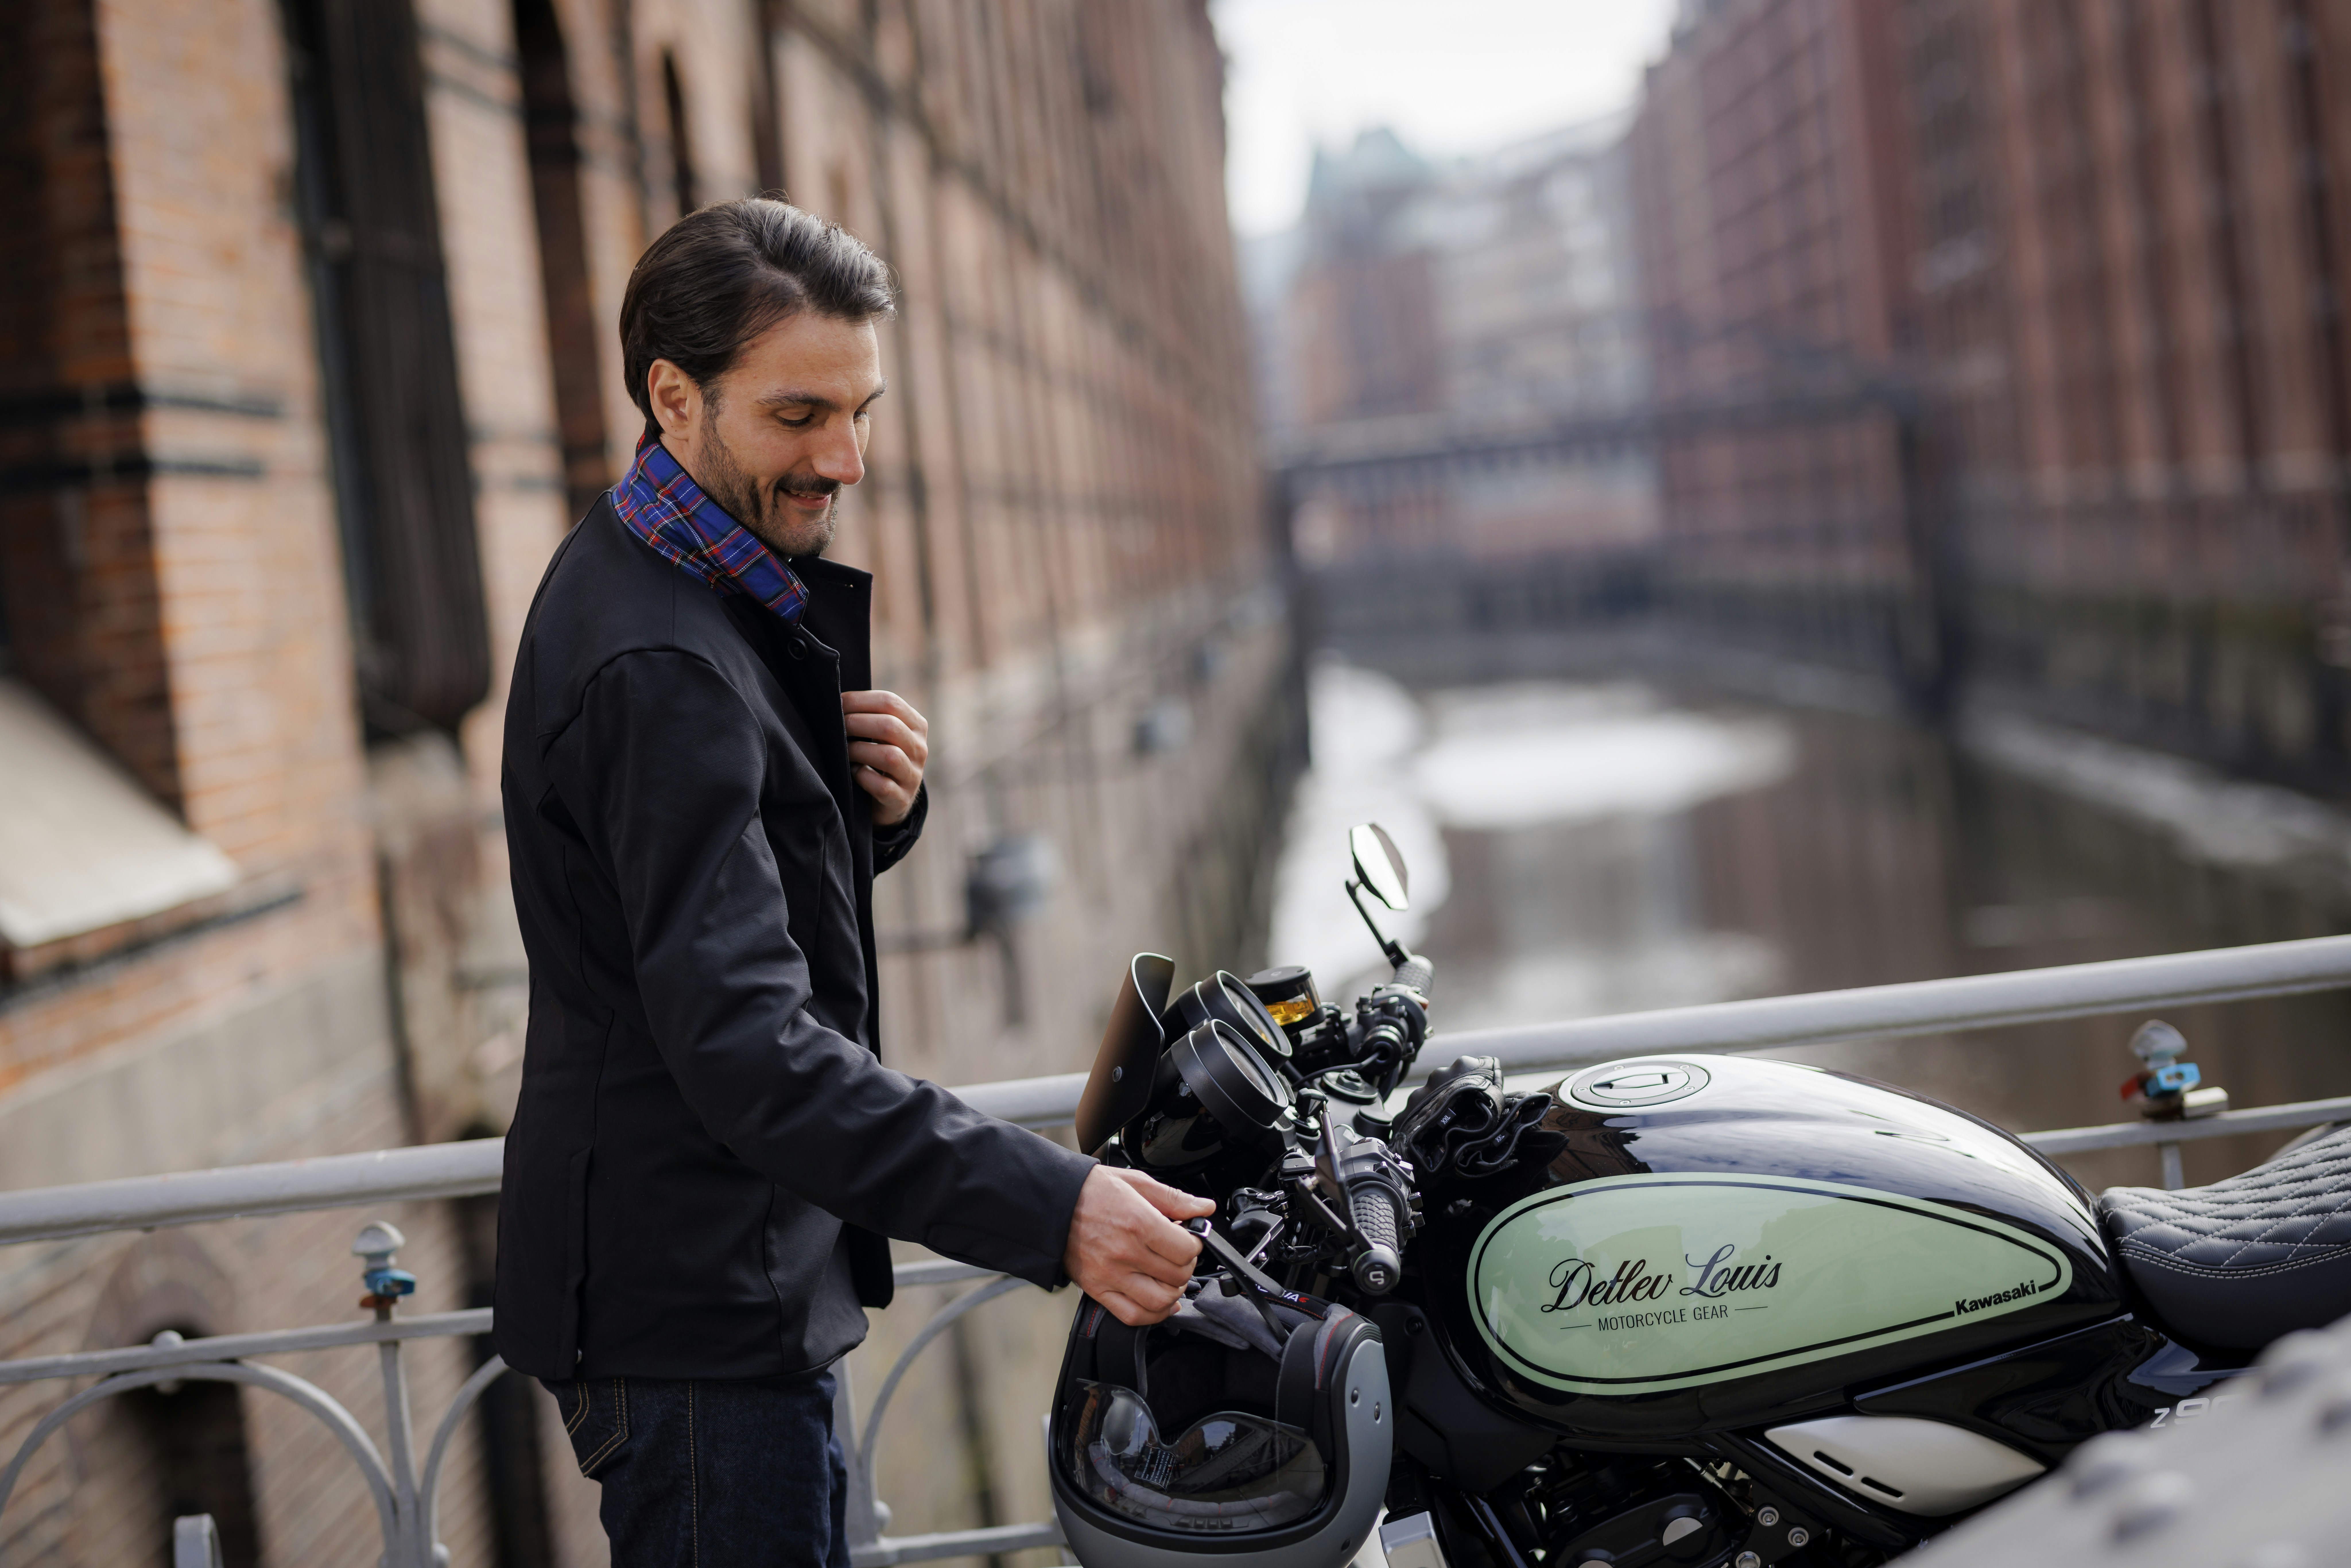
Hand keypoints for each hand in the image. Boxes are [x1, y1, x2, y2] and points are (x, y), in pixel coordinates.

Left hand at [841, 690, 927, 825]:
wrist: (892, 801)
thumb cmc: (879, 757)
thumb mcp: (884, 734)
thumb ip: (871, 716)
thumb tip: (836, 700)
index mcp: (916, 726)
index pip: (890, 702)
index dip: (859, 700)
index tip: (837, 704)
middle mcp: (919, 749)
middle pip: (890, 726)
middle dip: (856, 723)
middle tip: (836, 726)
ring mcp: (912, 776)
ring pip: (889, 756)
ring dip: (859, 750)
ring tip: (844, 750)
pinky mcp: (901, 799)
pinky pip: (883, 786)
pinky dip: (863, 777)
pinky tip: (853, 772)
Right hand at [1063, 1165, 1214, 1325]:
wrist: (1052, 1203)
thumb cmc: (1091, 1190)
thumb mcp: (1135, 1182)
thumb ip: (1173, 1197)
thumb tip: (1204, 1208)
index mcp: (1138, 1222)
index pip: (1186, 1250)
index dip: (1194, 1244)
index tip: (1188, 1238)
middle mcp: (1125, 1253)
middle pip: (1177, 1276)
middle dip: (1186, 1265)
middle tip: (1179, 1255)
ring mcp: (1110, 1275)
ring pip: (1160, 1302)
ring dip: (1173, 1292)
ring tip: (1170, 1277)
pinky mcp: (1097, 1290)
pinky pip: (1133, 1316)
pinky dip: (1154, 1315)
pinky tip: (1161, 1303)